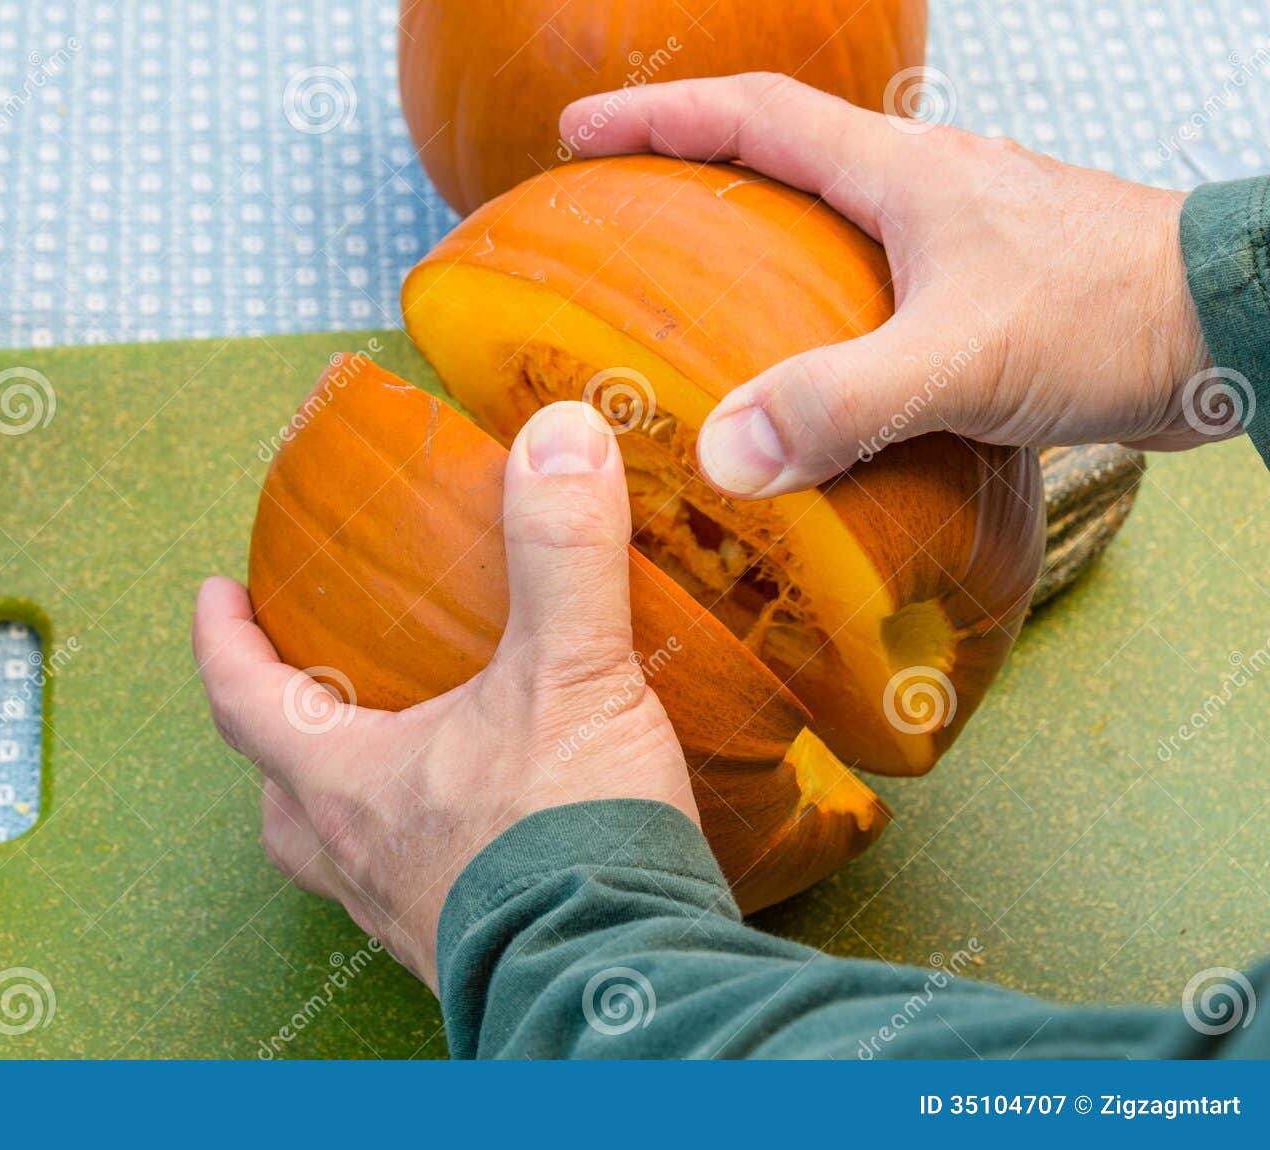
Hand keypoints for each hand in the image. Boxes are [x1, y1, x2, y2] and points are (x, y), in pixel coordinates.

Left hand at [194, 403, 697, 990]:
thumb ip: (558, 552)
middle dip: (275, 732)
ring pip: (339, 853)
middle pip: (278, 792)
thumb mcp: (566, 673)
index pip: (242, 701)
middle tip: (298, 684)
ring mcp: (407, 914)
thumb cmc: (563, 842)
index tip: (214, 596)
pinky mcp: (468, 948)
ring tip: (392, 757)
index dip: (222, 641)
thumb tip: (554, 439)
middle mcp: (358, 857)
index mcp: (346, 781)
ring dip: (346, 801)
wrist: (621, 986)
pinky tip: (484, 827)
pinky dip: (427, 847)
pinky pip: (416, 891)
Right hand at [560, 74, 1215, 498]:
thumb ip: (839, 403)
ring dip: (761, 236)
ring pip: (833, 219)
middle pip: (784, 154)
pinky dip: (822, 302)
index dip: (661, 117)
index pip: (755, 116)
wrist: (1231, 329)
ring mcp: (958, 235)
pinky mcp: (987, 288)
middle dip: (694, 168)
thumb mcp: (959, 358)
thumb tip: (725, 450)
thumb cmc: (1110, 315)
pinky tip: (812, 361)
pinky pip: (877, 280)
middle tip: (623, 211)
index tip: (580, 130)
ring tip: (696, 289)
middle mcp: (925, 186)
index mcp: (902, 171)